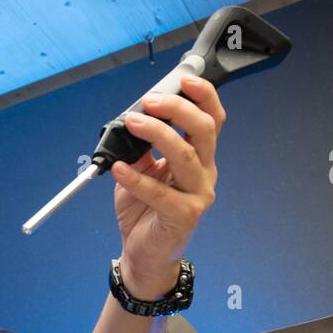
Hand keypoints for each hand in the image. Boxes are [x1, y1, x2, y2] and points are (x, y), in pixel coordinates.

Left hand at [110, 75, 224, 298]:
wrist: (143, 254)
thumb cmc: (144, 212)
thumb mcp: (141, 170)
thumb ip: (141, 147)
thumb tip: (131, 120)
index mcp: (199, 158)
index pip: (212, 119)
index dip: (202, 96)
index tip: (182, 79)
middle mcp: (204, 173)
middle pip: (204, 130)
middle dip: (177, 109)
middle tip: (150, 102)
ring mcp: (198, 195)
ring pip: (186, 156)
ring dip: (158, 134)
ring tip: (132, 124)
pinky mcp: (184, 216)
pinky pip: (160, 193)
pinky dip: (137, 179)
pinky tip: (120, 168)